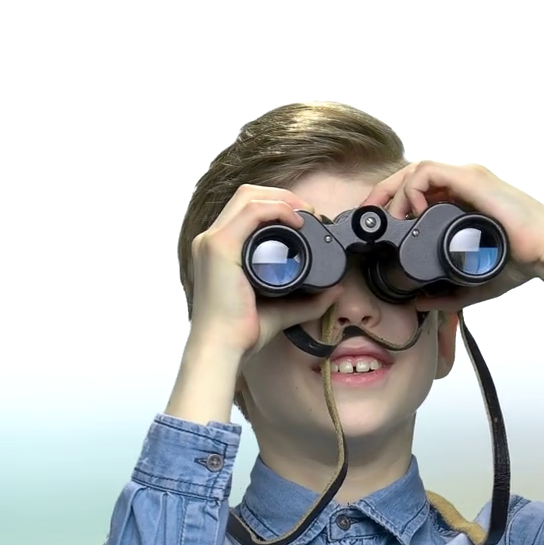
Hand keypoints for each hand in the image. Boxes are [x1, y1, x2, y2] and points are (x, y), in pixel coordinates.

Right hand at [184, 183, 337, 359]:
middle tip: (307, 214)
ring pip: (248, 196)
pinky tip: (295, 221)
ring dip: (281, 198)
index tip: (303, 221)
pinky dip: (277, 209)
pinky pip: (251, 211)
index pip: (246, 211)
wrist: (222, 349)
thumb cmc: (239, 333)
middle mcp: (210, 241)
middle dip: (281, 197)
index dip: (277, 206)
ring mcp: (212, 241)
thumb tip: (334, 292)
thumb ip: (306, 302)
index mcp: (219, 251)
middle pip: (246, 195)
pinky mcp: (219, 247)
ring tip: (304, 214)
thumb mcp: (279, 310)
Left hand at [361, 161, 543, 313]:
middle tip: (369, 219)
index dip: (392, 204)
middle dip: (383, 195)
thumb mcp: (472, 280)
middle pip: (410, 176)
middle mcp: (463, 183)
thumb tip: (420, 304)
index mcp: (463, 199)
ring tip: (391, 221)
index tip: (377, 228)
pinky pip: (427, 173)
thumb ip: (446, 293)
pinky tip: (411, 214)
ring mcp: (466, 178)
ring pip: (415, 170)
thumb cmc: (519, 261)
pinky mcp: (470, 179)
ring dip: (395, 193)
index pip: (417, 190)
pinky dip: (411, 190)